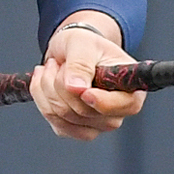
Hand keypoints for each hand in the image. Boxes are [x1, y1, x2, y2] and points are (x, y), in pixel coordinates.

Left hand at [28, 11, 144, 140]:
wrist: (70, 51)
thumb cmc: (84, 44)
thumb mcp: (81, 43)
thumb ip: (80, 63)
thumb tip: (77, 89)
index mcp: (130, 86)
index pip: (127, 105)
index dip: (103, 102)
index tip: (85, 92)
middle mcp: (118, 110)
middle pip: (84, 112)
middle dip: (60, 84)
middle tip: (58, 63)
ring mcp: (98, 124)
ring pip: (64, 118)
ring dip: (47, 90)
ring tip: (51, 69)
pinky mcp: (78, 130)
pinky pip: (56, 124)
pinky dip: (42, 100)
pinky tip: (44, 83)